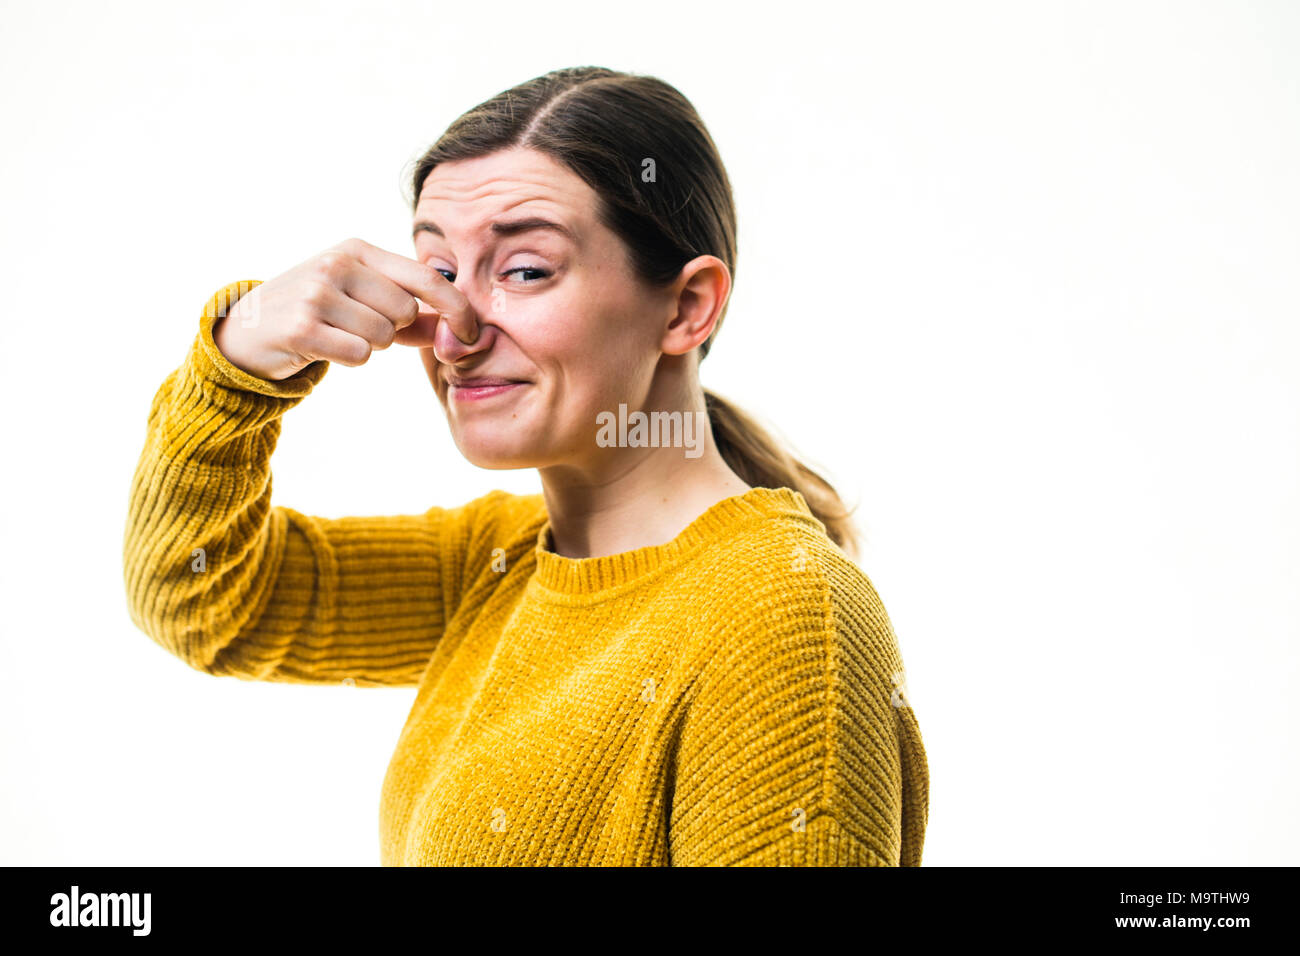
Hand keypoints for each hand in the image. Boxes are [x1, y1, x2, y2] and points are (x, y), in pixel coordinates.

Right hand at [212, 237, 477, 381]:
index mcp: (357, 249)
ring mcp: (317, 294)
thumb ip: (413, 316)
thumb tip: (460, 331)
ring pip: (383, 336)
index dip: (455, 306)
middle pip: (405, 312)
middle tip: (357, 325)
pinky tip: (324, 347)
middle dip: (392, 330)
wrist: (249, 329)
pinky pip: (359, 355)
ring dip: (368, 346)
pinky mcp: (302, 327)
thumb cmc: (317, 314)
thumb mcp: (361, 301)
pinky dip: (349, 359)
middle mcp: (337, 264)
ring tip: (338, 334)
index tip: (472, 332)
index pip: (424, 276)